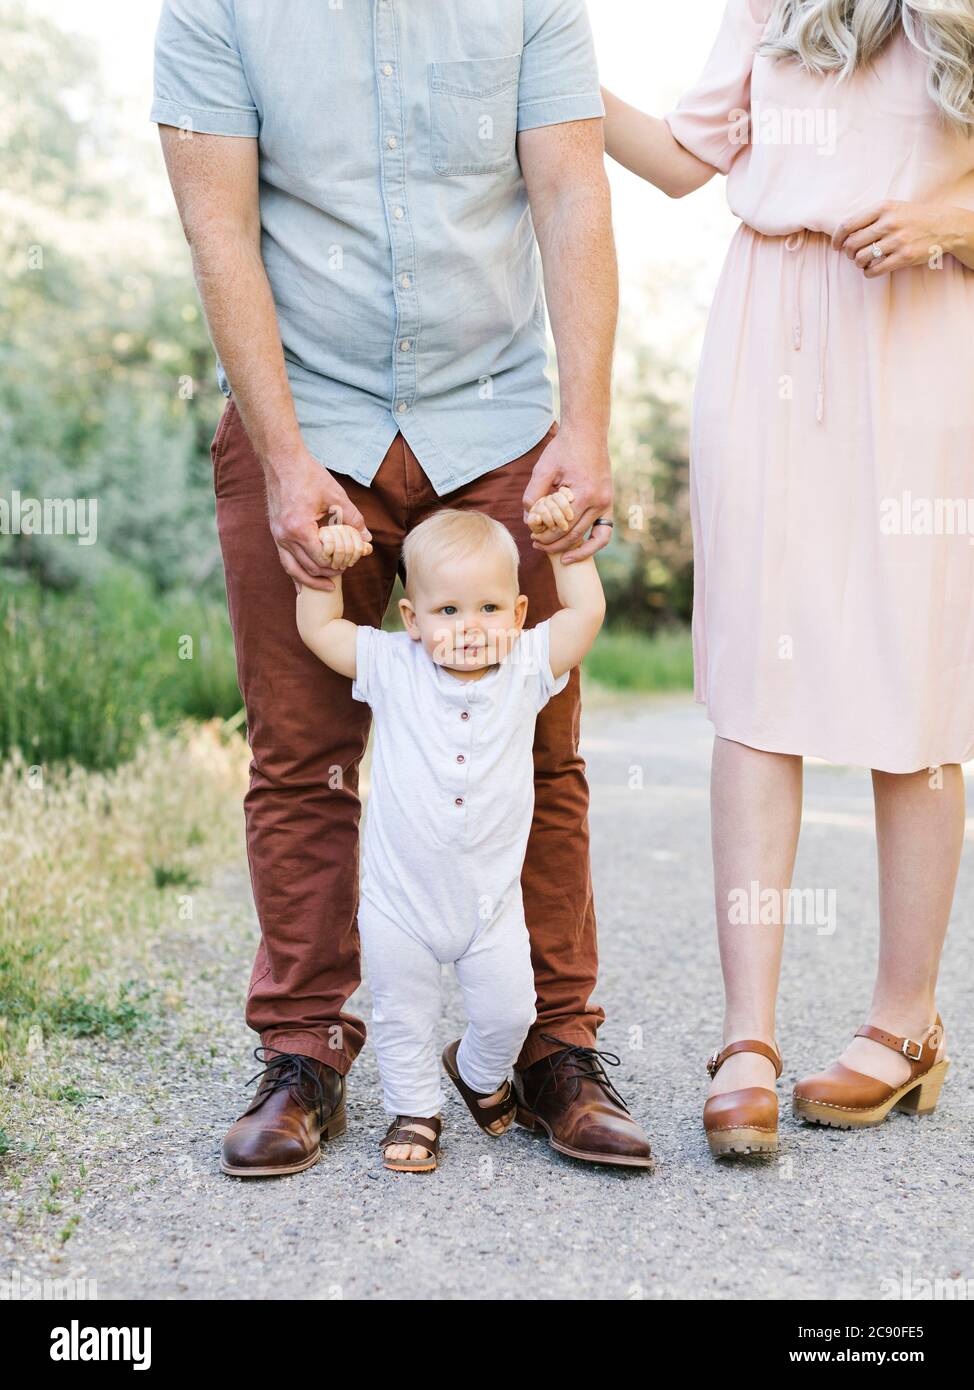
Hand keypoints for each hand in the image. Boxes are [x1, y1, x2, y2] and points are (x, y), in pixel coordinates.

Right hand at [264, 447, 371, 591]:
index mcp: (299, 528)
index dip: (339, 563)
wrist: (282, 461)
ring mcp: (277, 536)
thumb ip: (353, 519)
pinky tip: (303, 586)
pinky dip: (295, 574)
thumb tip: (367, 539)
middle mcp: (284, 536)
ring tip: (327, 587)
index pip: (322, 558)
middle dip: (329, 572)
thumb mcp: (336, 496)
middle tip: (345, 571)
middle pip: (309, 567)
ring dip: (311, 580)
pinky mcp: (275, 533)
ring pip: (293, 569)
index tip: (352, 561)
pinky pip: (285, 561)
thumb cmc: (308, 475)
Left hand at [522, 428, 612, 563]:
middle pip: (575, 535)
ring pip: (592, 538)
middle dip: (555, 545)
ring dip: (572, 546)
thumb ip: (533, 495)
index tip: (532, 536)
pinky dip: (591, 542)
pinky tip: (577, 549)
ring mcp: (608, 503)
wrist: (587, 432)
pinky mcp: (608, 502)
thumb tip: (529, 520)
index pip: (561, 527)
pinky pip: (604, 531)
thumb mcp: (543, 470)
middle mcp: (601, 501)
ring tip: (557, 554)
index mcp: (585, 494)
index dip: (545, 535)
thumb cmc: (563, 449)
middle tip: (537, 545)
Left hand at [834, 201, 950, 277]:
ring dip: (858, 263)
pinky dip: (868, 272)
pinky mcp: (904, 257)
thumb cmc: (913, 217)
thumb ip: (871, 217)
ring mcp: (897, 240)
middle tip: (852, 254)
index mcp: (883, 208)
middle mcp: (889, 223)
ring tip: (863, 261)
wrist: (945, 226)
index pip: (848, 225)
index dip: (837, 238)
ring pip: (861, 258)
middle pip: (852, 244)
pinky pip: (875, 270)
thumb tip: (844, 235)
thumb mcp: (893, 208)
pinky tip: (871, 269)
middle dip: (848, 253)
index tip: (836, 245)